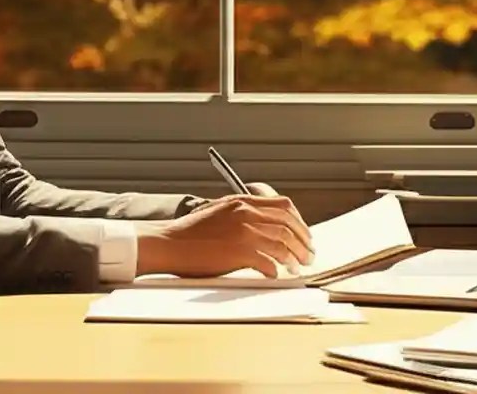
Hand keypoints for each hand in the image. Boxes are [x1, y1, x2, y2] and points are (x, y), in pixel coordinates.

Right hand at [136, 185, 313, 278]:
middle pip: (288, 224)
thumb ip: (241, 213)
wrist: (168, 243)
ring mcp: (243, 231)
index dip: (299, 222)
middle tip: (309, 255)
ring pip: (283, 243)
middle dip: (304, 241)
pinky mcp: (238, 251)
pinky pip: (268, 262)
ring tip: (297, 268)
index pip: (284, 206)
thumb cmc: (189, 233)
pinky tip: (275, 275)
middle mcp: (246, 212)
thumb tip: (264, 227)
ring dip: (294, 258)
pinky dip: (275, 270)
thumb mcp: (218, 211)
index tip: (304, 236)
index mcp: (242, 201)